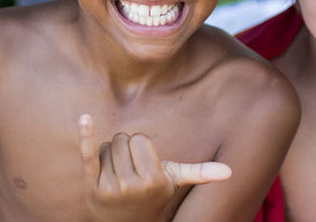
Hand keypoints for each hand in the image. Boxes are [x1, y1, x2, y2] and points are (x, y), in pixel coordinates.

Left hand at [78, 114, 231, 220]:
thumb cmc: (153, 196)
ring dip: (109, 156)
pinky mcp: (91, 187)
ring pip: (106, 147)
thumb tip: (230, 171)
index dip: (140, 147)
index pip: (140, 139)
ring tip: (116, 174)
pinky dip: (85, 135)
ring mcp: (110, 187)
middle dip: (124, 150)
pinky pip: (88, 154)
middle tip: (129, 170)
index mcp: (154, 179)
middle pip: (122, 139)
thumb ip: (201, 173)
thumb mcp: (176, 183)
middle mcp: (131, 184)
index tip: (143, 164)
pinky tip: (85, 118)